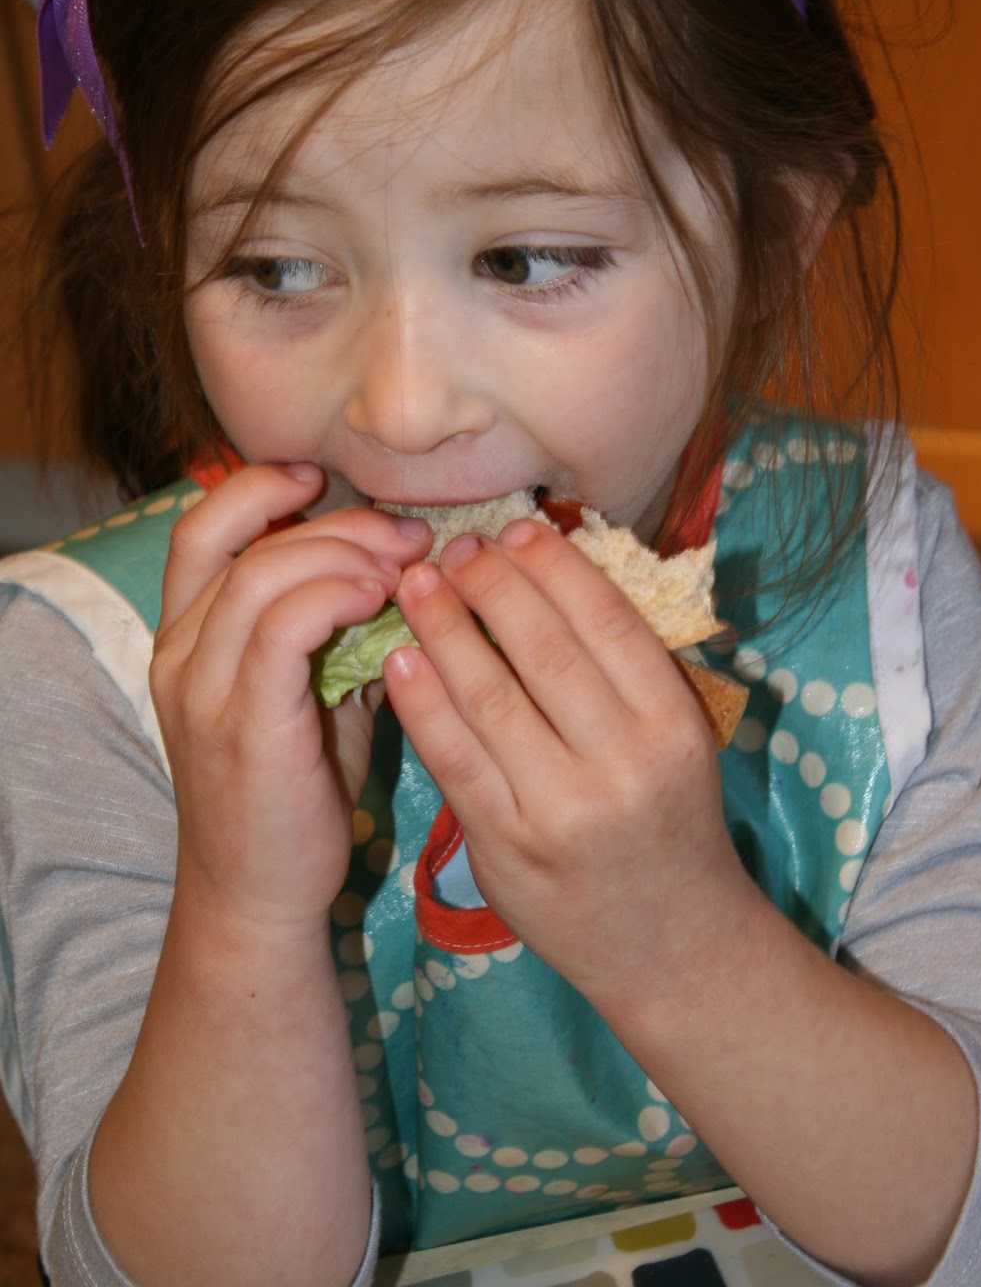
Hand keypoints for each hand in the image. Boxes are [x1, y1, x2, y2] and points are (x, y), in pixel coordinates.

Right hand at [150, 463, 431, 929]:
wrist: (259, 894)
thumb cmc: (294, 791)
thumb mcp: (309, 693)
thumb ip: (334, 631)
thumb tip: (402, 570)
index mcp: (186, 637)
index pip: (201, 528)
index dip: (259, 488)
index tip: (325, 479)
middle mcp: (180, 653)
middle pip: (245, 542)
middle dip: (336, 522)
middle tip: (407, 532)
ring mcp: (203, 689)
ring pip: (262, 575)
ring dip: (343, 554)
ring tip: (405, 563)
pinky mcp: (242, 724)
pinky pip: (280, 629)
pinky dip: (333, 596)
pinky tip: (382, 597)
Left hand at [384, 518, 745, 1007]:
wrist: (672, 944)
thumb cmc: (669, 823)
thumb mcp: (674, 739)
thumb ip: (622, 671)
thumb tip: (545, 574)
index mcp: (673, 723)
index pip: (607, 620)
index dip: (553, 566)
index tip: (515, 530)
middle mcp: (623, 763)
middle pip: (545, 648)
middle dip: (491, 585)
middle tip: (454, 546)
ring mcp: (561, 809)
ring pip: (490, 697)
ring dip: (445, 630)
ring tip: (417, 584)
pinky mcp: (508, 847)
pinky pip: (455, 758)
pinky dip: (423, 703)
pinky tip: (401, 658)